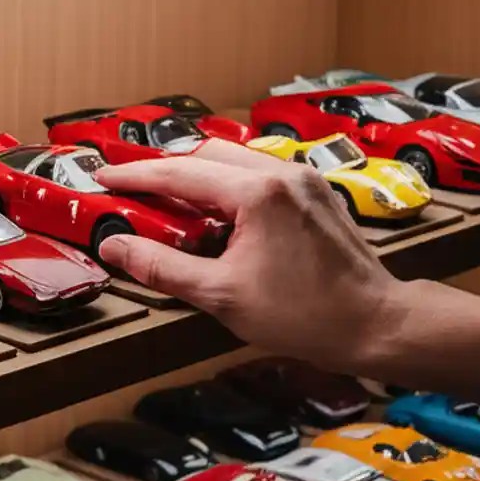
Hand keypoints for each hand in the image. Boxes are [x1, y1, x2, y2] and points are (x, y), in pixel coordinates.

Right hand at [94, 138, 404, 366]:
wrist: (376, 325)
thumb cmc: (305, 316)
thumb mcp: (222, 296)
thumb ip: (162, 266)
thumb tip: (115, 245)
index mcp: (257, 193)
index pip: (180, 173)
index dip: (136, 177)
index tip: (103, 178)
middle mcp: (282, 173)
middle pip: (208, 155)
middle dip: (166, 171)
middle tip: (131, 191)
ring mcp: (304, 180)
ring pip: (235, 162)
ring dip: (198, 178)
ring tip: (168, 204)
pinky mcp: (316, 194)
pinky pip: (260, 176)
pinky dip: (229, 187)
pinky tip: (216, 215)